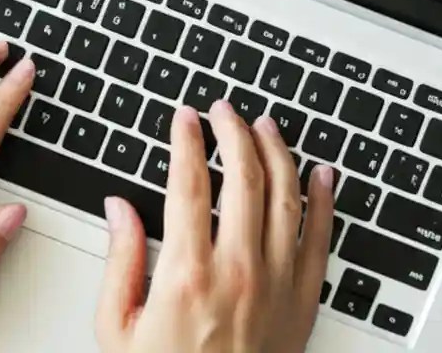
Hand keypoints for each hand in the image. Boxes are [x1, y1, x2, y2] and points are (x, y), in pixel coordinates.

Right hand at [96, 102, 335, 352]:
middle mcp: (238, 271)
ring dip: (277, 151)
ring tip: (264, 127)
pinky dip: (324, 198)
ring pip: (286, 195)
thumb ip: (120, 262)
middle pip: (244, 176)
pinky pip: (321, 236)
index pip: (189, 184)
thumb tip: (119, 209)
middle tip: (223, 111)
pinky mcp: (304, 301)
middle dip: (233, 131)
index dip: (187, 141)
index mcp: (186, 274)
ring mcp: (277, 284)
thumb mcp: (117, 329)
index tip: (184, 120)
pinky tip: (320, 173)